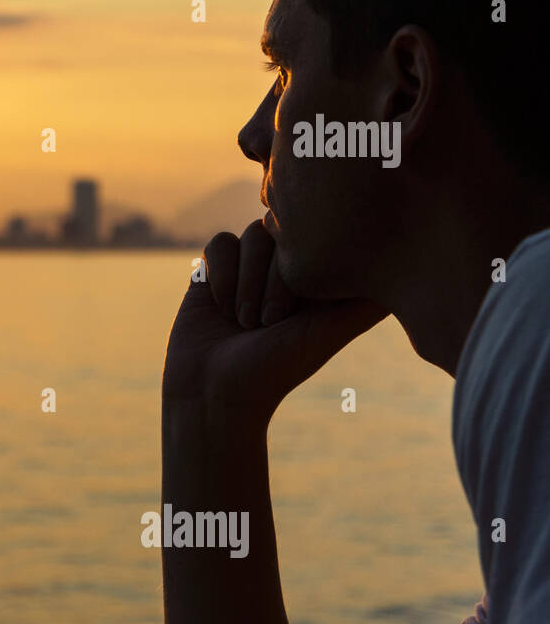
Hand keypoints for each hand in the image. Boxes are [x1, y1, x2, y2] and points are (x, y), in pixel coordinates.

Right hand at [163, 220, 387, 417]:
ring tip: (243, 320)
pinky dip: (220, 274)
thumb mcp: (327, 334)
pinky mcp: (215, 270)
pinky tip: (220, 305)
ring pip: (250, 235)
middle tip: (265, 323)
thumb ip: (365, 302)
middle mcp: (286, 270)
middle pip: (281, 232)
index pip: (317, 240)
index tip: (290, 317)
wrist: (212, 392)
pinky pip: (219, 242)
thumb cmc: (274, 369)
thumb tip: (410, 268)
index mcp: (319, 281)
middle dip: (268, 280)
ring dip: (243, 281)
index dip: (297, 273)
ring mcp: (250, 268)